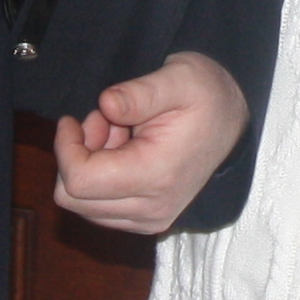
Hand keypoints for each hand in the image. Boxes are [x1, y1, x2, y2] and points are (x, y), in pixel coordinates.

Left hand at [54, 51, 248, 237]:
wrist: (233, 122)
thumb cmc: (206, 95)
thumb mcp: (178, 78)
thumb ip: (139, 93)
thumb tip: (105, 104)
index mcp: (156, 176)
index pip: (79, 182)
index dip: (65, 148)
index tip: (73, 119)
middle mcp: (151, 209)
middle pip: (74, 199)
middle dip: (77, 155)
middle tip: (104, 122)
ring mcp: (149, 220)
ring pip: (82, 205)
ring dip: (88, 167)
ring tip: (118, 133)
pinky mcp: (147, 221)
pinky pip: (98, 209)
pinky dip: (100, 179)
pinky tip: (122, 151)